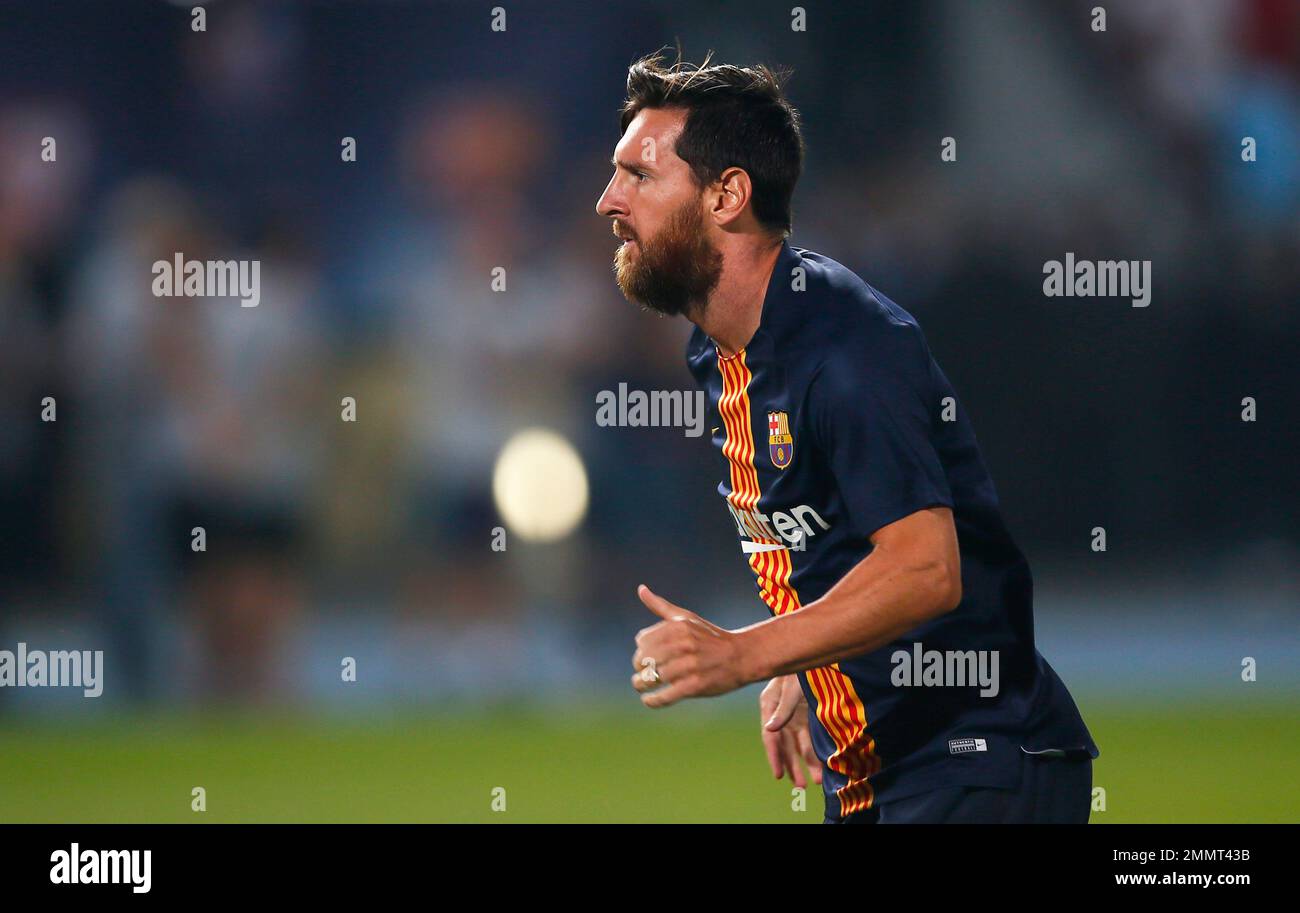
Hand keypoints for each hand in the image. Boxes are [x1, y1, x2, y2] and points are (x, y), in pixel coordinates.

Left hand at [630, 585, 747, 707]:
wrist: (742, 656)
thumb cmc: (710, 637)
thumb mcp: (686, 617)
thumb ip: (661, 606)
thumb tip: (641, 588)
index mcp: (679, 626)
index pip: (642, 640)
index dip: (640, 651)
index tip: (644, 658)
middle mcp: (684, 644)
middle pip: (644, 659)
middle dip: (639, 669)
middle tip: (641, 674)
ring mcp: (690, 665)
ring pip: (652, 678)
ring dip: (641, 684)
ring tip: (641, 686)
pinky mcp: (695, 685)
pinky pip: (665, 696)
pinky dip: (653, 701)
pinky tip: (649, 700)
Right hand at [759, 675, 821, 788]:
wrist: (817, 653)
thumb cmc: (800, 667)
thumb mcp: (792, 686)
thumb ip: (783, 707)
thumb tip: (769, 729)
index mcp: (770, 705)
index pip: (770, 736)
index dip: (774, 757)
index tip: (778, 775)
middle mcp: (780, 713)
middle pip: (785, 745)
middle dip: (792, 766)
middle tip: (800, 786)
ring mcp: (795, 714)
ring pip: (799, 744)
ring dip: (806, 763)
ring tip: (814, 781)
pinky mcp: (808, 714)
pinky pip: (811, 737)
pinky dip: (815, 751)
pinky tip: (822, 765)